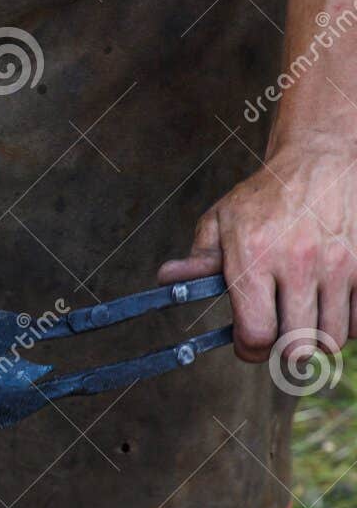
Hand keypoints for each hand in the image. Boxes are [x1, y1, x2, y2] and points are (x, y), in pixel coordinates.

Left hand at [159, 138, 356, 362]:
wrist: (322, 157)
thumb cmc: (267, 195)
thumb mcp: (222, 219)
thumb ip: (199, 258)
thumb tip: (167, 281)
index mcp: (255, 258)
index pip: (256, 335)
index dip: (249, 350)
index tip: (250, 343)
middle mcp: (299, 264)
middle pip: (297, 347)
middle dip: (284, 348)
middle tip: (280, 333)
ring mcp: (339, 264)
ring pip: (332, 339)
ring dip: (317, 337)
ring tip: (306, 318)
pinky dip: (348, 322)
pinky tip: (331, 305)